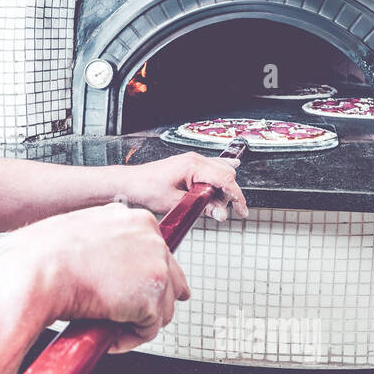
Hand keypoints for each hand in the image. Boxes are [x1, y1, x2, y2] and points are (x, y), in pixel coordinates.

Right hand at [0, 202, 189, 352]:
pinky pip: (149, 329)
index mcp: (131, 218)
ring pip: (162, 306)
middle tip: (127, 316)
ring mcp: (155, 265)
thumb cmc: (40, 255)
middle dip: (150, 300)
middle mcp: (149, 236)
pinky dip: (130, 338)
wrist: (34, 272)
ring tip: (111, 326)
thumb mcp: (77, 233)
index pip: (155, 251)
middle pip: (169, 278)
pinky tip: (109, 335)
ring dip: (139, 321)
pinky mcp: (152, 297)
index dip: (143, 278)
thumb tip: (105, 264)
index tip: (133, 291)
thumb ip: (103, 244)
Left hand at [124, 151, 248, 222]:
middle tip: (220, 211)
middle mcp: (195, 159)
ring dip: (223, 188)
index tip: (242, 210)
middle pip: (227, 173)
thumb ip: (202, 208)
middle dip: (229, 194)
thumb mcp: (177, 203)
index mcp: (193, 165)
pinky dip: (220, 176)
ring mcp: (192, 160)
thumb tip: (221, 213)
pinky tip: (227, 180)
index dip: (237, 197)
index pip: (225, 179)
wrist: (131, 183)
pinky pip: (212, 167)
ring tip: (213, 205)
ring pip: (221, 169)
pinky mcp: (189, 165)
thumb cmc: (147, 189)